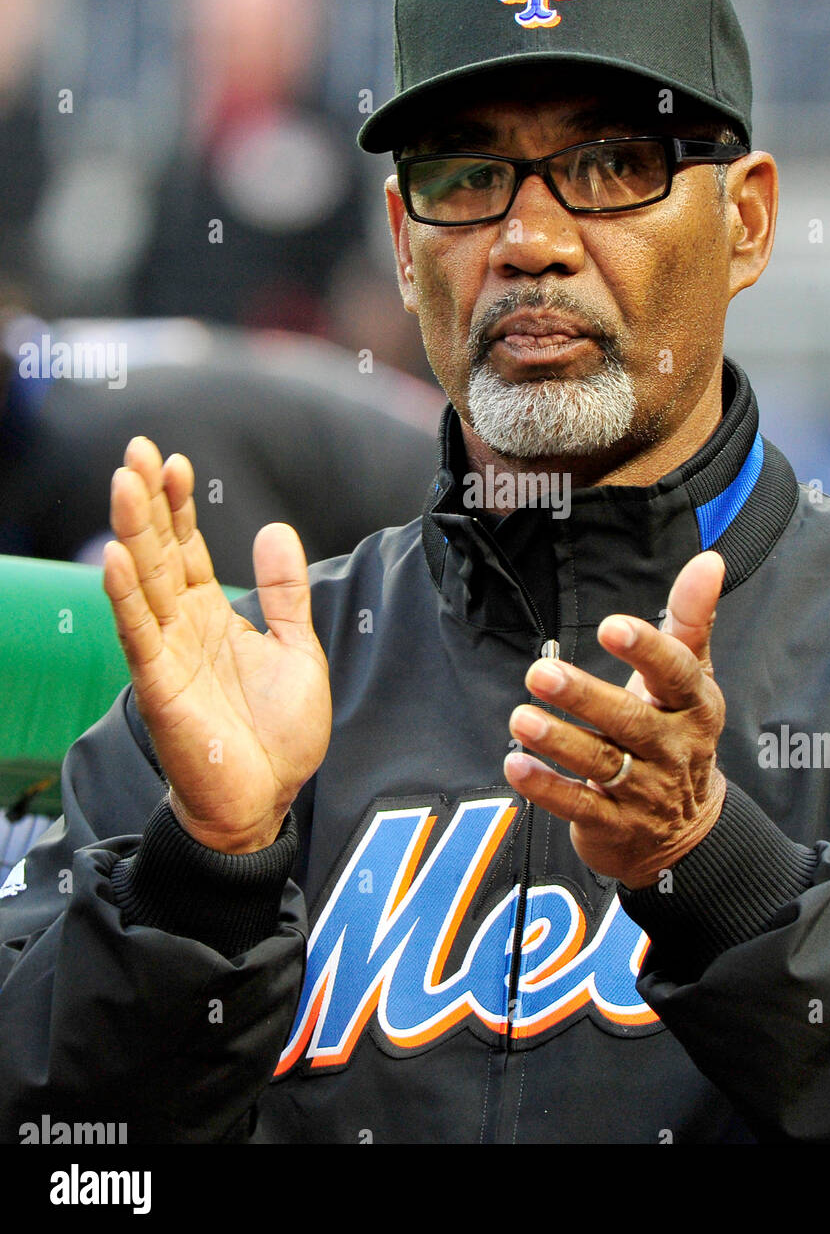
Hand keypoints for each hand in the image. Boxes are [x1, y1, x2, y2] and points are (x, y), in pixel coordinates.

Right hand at [102, 436, 331, 853]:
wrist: (268, 800)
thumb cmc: (279, 733)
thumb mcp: (296, 649)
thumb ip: (284, 592)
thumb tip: (273, 529)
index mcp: (213, 615)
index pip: (187, 548)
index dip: (178, 505)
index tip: (172, 459)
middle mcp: (183, 627)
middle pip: (158, 552)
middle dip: (147, 501)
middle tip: (135, 447)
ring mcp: (168, 655)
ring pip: (143, 583)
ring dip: (132, 532)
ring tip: (123, 481)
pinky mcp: (161, 687)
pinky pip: (140, 636)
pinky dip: (126, 598)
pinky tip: (116, 558)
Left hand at [503, 550, 726, 888]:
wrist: (685, 830)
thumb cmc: (676, 732)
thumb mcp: (691, 678)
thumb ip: (691, 619)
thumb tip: (709, 560)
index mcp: (694, 706)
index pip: (675, 674)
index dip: (647, 650)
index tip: (611, 626)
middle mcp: (672, 749)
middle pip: (629, 721)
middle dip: (585, 698)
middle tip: (541, 673)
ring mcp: (644, 792)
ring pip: (601, 764)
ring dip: (559, 741)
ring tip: (521, 719)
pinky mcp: (613, 825)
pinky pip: (578, 807)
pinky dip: (547, 789)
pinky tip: (517, 766)